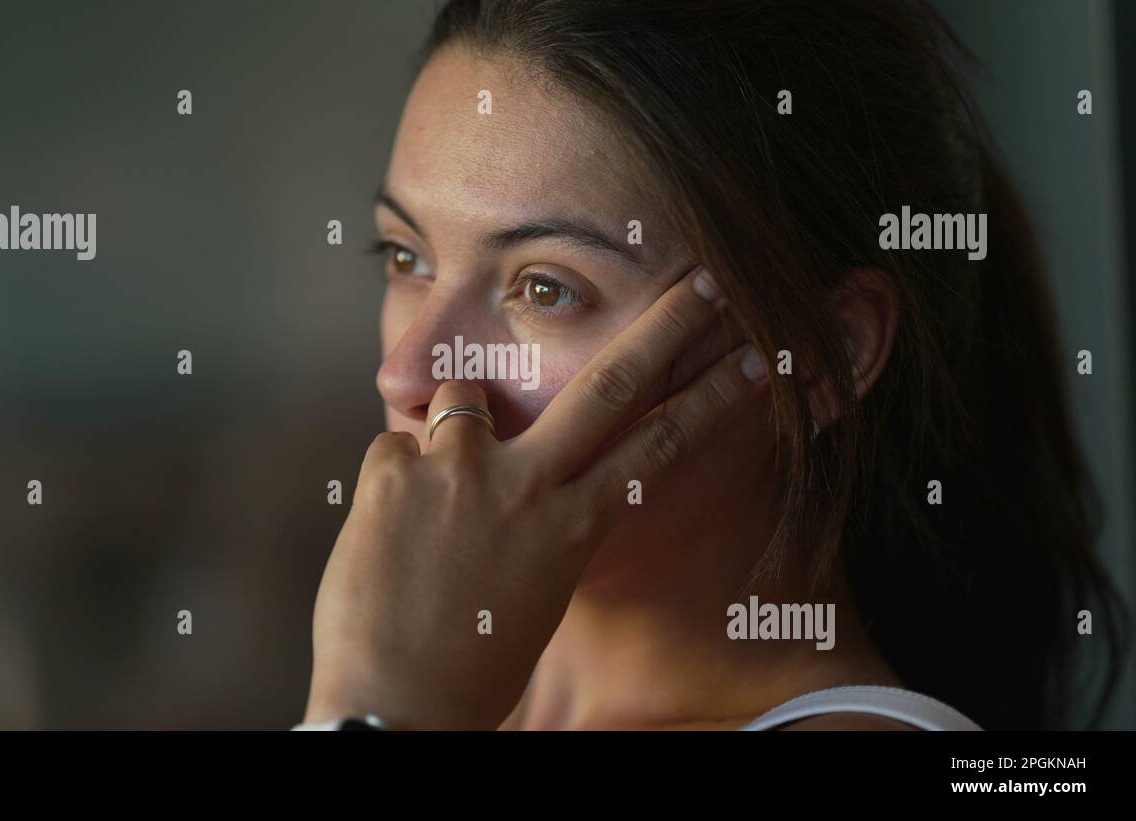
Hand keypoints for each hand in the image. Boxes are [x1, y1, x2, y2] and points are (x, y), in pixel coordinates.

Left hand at [303, 267, 769, 728]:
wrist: (393, 710)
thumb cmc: (467, 663)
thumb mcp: (532, 589)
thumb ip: (537, 517)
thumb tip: (518, 469)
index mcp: (573, 527)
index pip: (661, 444)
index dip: (713, 395)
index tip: (756, 353)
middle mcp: (527, 485)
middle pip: (610, 383)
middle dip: (668, 324)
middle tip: (708, 279)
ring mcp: (460, 469)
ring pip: (465, 391)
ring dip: (454, 422)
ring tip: (433, 495)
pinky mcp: (394, 468)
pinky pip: (395, 442)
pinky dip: (393, 477)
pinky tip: (387, 533)